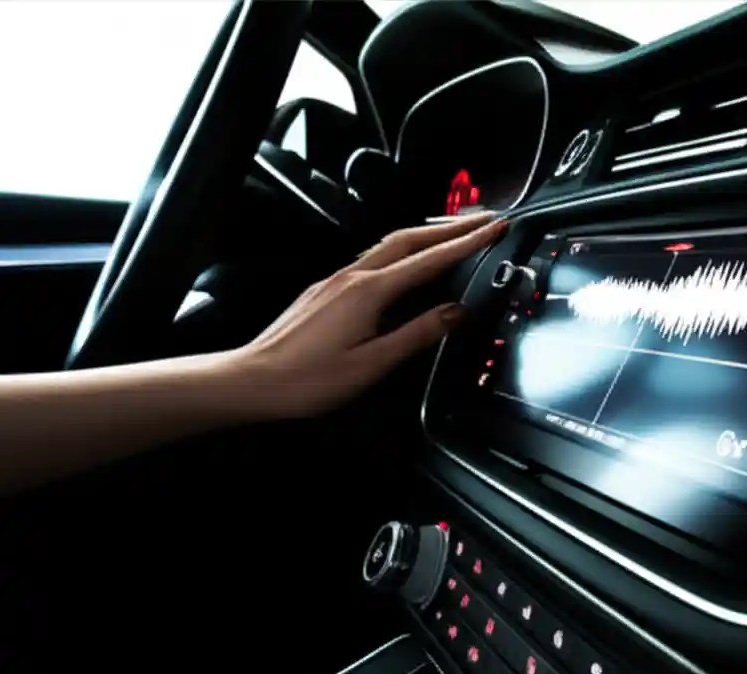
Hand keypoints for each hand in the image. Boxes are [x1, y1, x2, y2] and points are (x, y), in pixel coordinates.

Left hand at [228, 213, 507, 418]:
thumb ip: (418, 333)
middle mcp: (352, 277)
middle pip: (411, 238)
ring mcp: (336, 280)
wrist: (252, 380)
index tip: (495, 229)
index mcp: (369, 292)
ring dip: (426, 234)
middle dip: (451, 226)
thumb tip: (455, 313)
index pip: (430, 259)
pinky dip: (402, 251)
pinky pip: (373, 259)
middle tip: (484, 219)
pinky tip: (407, 262)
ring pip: (390, 245)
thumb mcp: (373, 364)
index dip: (467, 243)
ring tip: (454, 233)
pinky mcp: (325, 290)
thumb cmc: (307, 380)